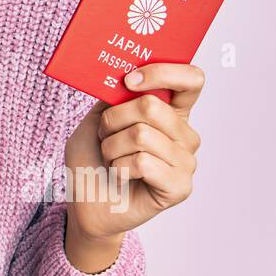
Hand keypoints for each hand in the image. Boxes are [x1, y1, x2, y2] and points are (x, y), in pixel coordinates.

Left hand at [62, 63, 203, 240]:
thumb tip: (128, 76)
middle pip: (151, 106)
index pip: (192, 79)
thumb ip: (116, 96)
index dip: (163, 72)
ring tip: (111, 159)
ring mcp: (186, 162)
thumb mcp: (97, 117)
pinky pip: (144, 163)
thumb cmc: (92, 159)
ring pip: (141, 135)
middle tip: (105, 136)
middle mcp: (184, 135)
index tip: (129, 80)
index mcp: (171, 111)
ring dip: (111, 147)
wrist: (84, 202)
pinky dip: (119, 168)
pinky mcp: (180, 187)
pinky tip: (120, 177)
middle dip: (113, 120)